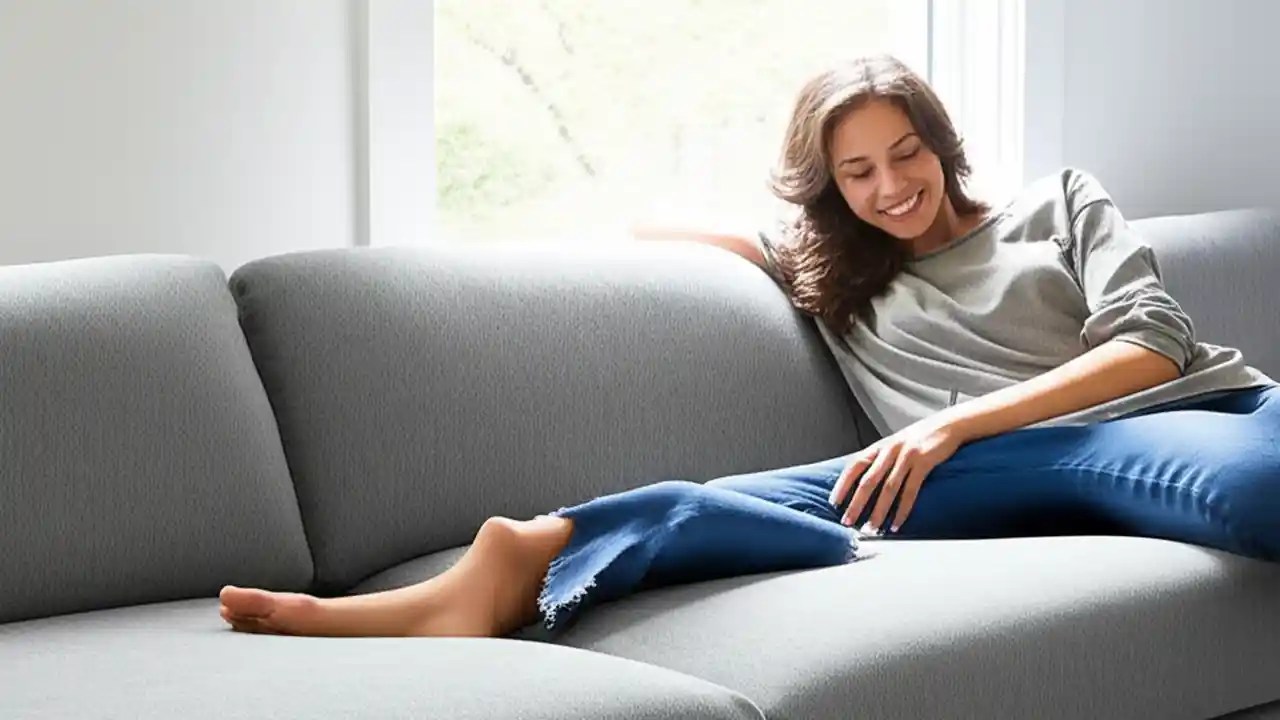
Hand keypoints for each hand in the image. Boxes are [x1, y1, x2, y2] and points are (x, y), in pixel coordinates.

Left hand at [828, 416, 964, 533]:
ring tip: (872, 528)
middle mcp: (890, 450)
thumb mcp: (896, 444)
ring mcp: (907, 456)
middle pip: (868, 480)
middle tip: (848, 521)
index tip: (834, 502)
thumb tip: (863, 482)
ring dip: (879, 511)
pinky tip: (897, 523)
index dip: (843, 484)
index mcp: (880, 446)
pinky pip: (910, 490)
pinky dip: (902, 510)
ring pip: (888, 488)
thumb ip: (881, 460)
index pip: (855, 465)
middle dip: (856, 503)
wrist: (949, 424)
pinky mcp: (924, 462)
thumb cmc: (920, 437)